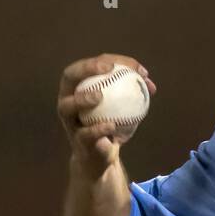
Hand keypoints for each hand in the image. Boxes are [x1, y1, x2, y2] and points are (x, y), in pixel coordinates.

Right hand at [57, 54, 157, 177]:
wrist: (102, 156)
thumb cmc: (112, 123)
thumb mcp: (123, 106)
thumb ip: (133, 92)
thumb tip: (148, 79)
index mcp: (78, 88)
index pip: (87, 65)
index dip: (103, 60)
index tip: (124, 64)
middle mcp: (68, 101)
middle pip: (69, 77)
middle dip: (87, 68)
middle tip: (108, 69)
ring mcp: (70, 121)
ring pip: (67, 106)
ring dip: (82, 99)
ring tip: (99, 96)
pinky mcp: (77, 141)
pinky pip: (85, 134)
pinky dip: (98, 128)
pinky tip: (111, 125)